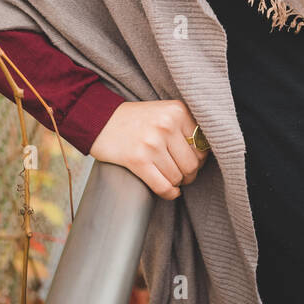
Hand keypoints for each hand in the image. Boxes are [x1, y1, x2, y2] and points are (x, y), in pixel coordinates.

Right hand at [89, 99, 209, 199]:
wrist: (99, 120)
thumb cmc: (134, 120)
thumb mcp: (163, 113)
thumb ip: (184, 127)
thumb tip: (204, 156)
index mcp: (176, 110)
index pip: (201, 144)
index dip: (198, 158)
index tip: (191, 162)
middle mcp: (166, 125)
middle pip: (192, 164)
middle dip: (189, 174)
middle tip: (181, 175)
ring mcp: (152, 143)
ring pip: (177, 177)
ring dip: (176, 183)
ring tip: (169, 178)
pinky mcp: (138, 160)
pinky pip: (163, 186)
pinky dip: (169, 193)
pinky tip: (169, 191)